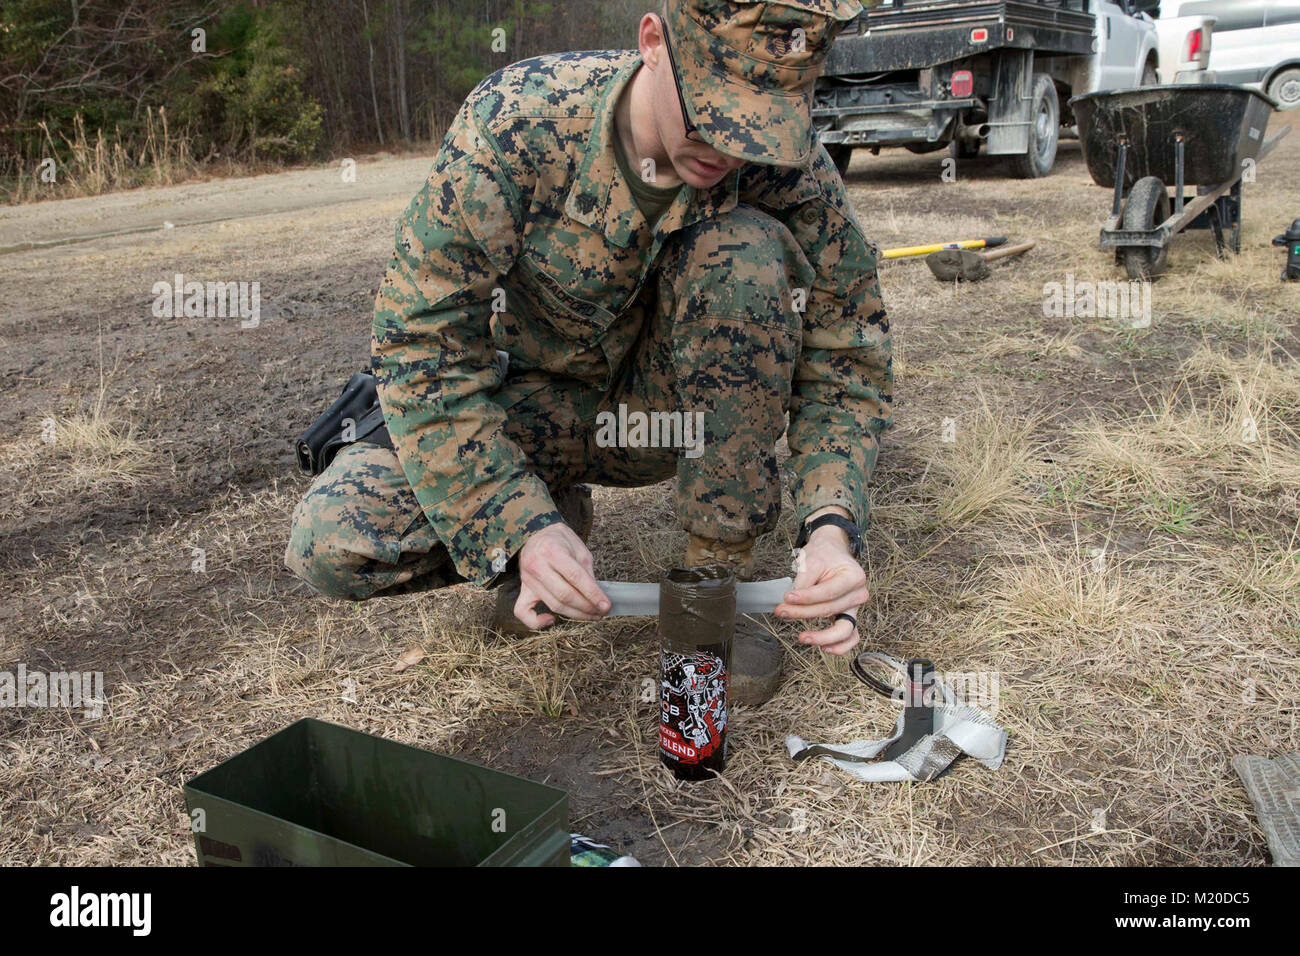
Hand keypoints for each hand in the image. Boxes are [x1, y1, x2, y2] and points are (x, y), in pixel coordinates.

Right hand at [514, 523, 609, 628]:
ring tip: (590, 615)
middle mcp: (537, 565)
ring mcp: (527, 579)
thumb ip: (586, 571)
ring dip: (574, 614)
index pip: (575, 577)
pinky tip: (553, 620)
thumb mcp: (579, 548)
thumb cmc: (560, 540)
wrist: (537, 534)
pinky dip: (536, 622)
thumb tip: (596, 596)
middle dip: (586, 607)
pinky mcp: (523, 589)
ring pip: (552, 604)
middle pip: (564, 595)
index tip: (605, 605)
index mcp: (552, 550)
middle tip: (601, 612)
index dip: (592, 594)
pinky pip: (522, 612)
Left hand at [774, 524, 868, 655]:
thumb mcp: (812, 561)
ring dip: (822, 637)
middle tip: (781, 611)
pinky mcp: (849, 617)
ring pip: (843, 629)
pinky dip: (840, 646)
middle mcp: (859, 594)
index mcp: (854, 577)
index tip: (786, 598)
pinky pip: (850, 637)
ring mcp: (855, 608)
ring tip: (802, 638)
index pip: (828, 592)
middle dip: (802, 613)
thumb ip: (803, 582)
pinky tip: (823, 648)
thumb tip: (790, 602)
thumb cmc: (823, 556)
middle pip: (830, 610)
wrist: (832, 552)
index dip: (806, 598)